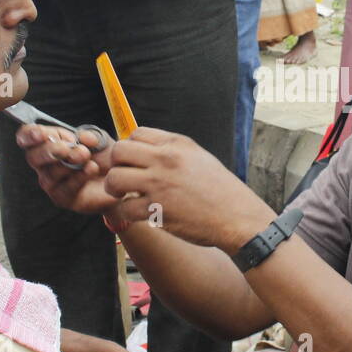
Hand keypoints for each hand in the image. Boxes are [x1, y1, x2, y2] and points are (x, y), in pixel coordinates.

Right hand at [16, 123, 117, 214]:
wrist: (118, 178)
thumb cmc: (103, 156)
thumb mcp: (99, 139)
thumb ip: (89, 135)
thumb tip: (82, 137)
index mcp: (48, 143)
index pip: (26, 137)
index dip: (29, 134)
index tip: (40, 134)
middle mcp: (45, 164)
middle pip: (33, 157)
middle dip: (49, 150)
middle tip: (67, 148)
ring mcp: (52, 183)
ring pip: (51, 173)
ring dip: (71, 162)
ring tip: (87, 156)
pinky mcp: (62, 198)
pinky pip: (65, 188)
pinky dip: (79, 176)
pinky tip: (91, 169)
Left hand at [104, 128, 275, 253]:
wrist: (237, 217)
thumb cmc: (220, 189)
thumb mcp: (199, 158)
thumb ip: (172, 151)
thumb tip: (144, 149)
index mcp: (177, 144)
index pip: (136, 133)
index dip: (130, 147)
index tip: (134, 162)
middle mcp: (166, 161)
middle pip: (119, 151)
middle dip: (115, 165)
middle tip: (123, 177)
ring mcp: (160, 185)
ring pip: (114, 179)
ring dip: (114, 188)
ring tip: (124, 195)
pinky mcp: (158, 210)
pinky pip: (125, 208)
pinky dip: (126, 212)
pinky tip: (136, 212)